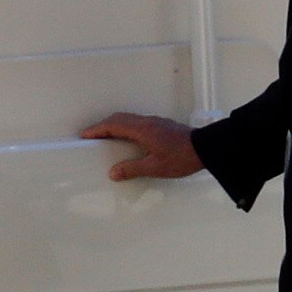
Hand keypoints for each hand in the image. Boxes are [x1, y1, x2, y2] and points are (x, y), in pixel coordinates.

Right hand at [79, 110, 203, 179]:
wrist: (207, 148)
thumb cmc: (181, 158)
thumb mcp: (156, 167)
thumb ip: (133, 169)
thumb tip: (113, 172)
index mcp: (141, 130)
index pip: (112, 126)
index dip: (96, 130)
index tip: (84, 135)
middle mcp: (146, 122)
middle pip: (118, 118)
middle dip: (102, 125)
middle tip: (92, 136)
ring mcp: (155, 122)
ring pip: (128, 118)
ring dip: (114, 125)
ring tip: (107, 136)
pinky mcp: (162, 125)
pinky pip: (137, 121)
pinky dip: (126, 126)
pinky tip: (129, 136)